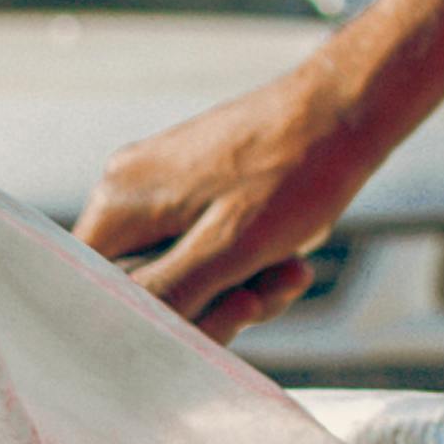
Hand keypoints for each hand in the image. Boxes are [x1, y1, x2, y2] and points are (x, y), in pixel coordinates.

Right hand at [84, 65, 384, 337]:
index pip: (97, 292)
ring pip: (180, 273)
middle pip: (142, 286)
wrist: (346, 109)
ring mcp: (160, 188)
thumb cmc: (294, 172)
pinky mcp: (194, 189)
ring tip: (289, 272)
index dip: (139, 323)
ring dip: (236, 287)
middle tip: (260, 299)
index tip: (193, 333)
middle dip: (206, 305)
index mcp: (118, 204)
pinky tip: (288, 260)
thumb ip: (168, 292)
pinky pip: (203, 250)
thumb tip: (112, 333)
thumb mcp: (230, 247)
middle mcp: (125, 194)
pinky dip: (244, 265)